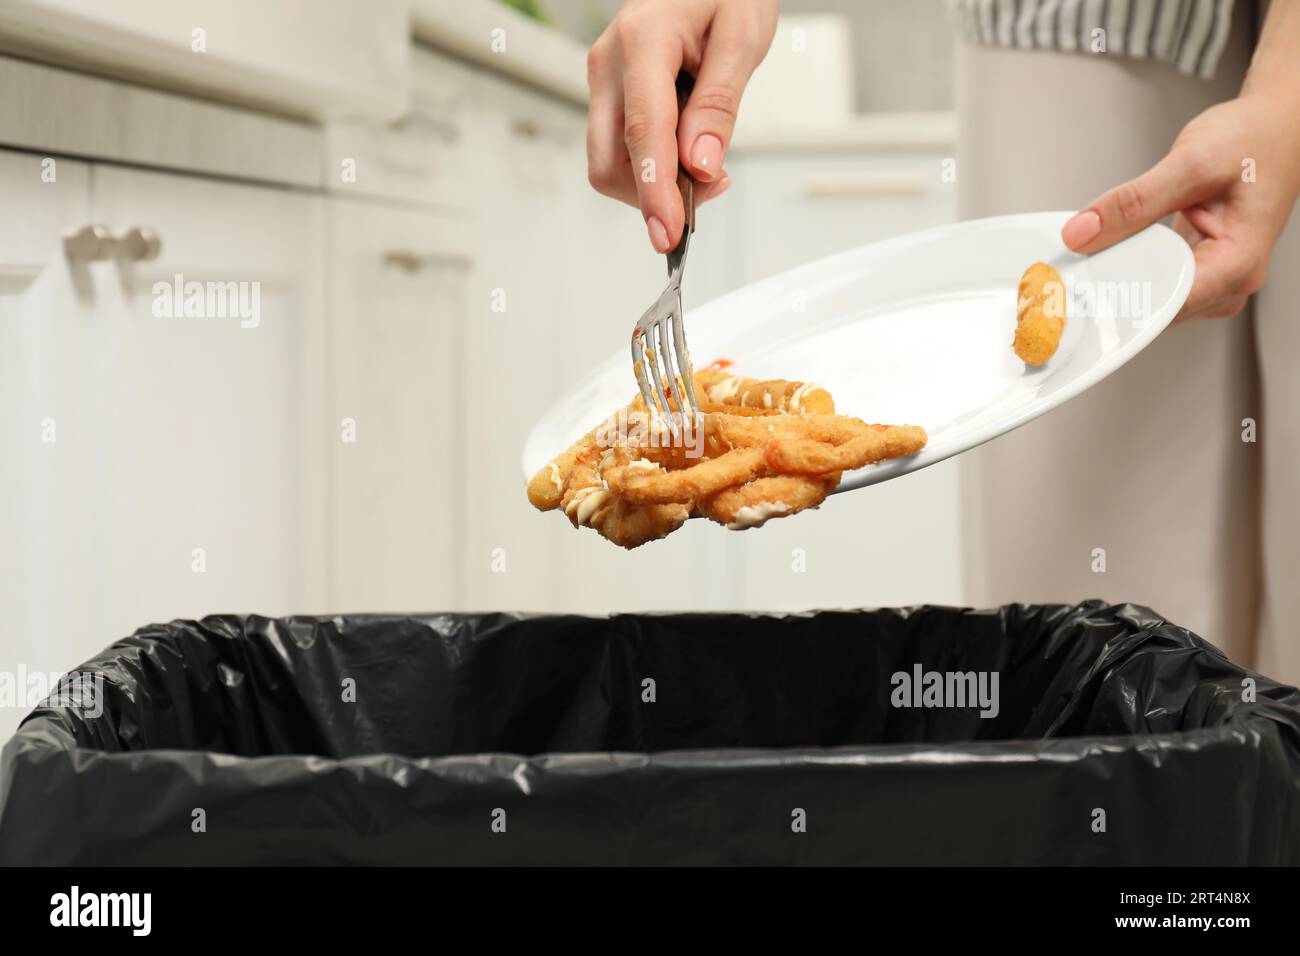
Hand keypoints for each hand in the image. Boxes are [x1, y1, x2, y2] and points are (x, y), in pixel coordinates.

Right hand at [586, 0, 778, 251]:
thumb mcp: (743, 37)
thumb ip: (719, 104)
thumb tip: (700, 164)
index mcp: (643, 40)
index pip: (643, 133)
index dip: (655, 191)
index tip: (669, 232)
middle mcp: (610, 62)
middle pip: (610, 162)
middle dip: (654, 194)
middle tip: (711, 189)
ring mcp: (605, 79)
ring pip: (611, 162)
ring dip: (654, 181)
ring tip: (704, 159)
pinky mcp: (610, 93)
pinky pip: (621, 147)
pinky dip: (652, 164)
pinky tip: (686, 149)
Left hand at [1060, 93, 1299, 321]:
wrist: (1275, 126)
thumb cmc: (1255, 139)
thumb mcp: (1190, 163)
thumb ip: (1134, 201)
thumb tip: (1083, 231)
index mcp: (1238, 262)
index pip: (1171, 304)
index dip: (1123, 301)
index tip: (1085, 296)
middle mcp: (1232, 279)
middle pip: (1161, 307)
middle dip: (1117, 292)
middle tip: (1073, 276)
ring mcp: (1217, 276)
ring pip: (1156, 299)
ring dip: (1123, 281)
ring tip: (1090, 261)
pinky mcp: (1201, 266)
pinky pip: (1159, 281)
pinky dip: (1133, 268)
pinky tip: (1112, 253)